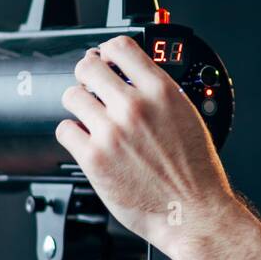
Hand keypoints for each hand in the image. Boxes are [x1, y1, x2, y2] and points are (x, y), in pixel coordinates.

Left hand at [56, 35, 236, 253]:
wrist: (192, 212)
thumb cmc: (195, 173)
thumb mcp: (188, 118)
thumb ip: (160, 95)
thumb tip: (135, 79)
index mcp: (162, 92)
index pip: (121, 48)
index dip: (108, 51)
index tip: (106, 59)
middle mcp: (135, 107)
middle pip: (88, 67)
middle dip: (87, 74)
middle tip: (90, 86)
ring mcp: (111, 132)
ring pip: (72, 96)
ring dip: (78, 104)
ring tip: (89, 117)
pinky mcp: (93, 158)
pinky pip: (65, 130)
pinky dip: (72, 134)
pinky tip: (86, 140)